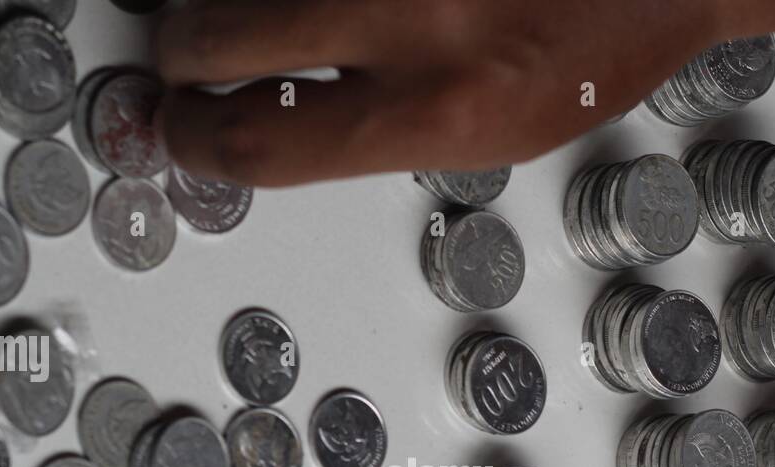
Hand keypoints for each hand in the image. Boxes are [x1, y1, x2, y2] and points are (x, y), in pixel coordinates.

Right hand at [155, 0, 721, 186]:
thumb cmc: (596, 41)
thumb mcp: (493, 133)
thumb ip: (375, 127)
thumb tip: (269, 115)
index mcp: (439, 107)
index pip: (260, 145)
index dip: (194, 142)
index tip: (178, 131)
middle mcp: (412, 10)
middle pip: (213, 31)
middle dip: (179, 52)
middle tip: (184, 59)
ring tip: (240, 19)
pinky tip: (322, 4)